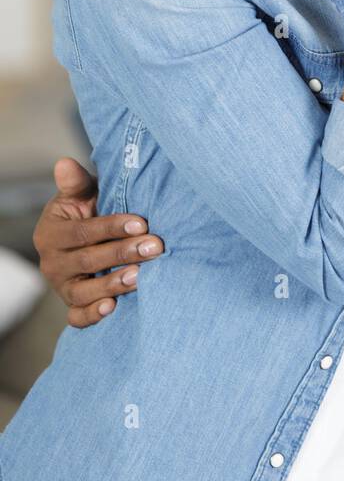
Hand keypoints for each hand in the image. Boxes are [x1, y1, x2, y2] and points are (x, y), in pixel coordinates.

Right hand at [33, 156, 164, 327]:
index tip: (141, 223)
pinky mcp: (72, 306)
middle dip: (124, 253)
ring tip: (140, 277)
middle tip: (155, 247)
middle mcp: (52, 263)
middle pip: (89, 260)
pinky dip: (93, 315)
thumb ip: (75, 183)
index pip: (83, 232)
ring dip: (114, 285)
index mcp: (51, 233)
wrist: (88, 236)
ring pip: (84, 291)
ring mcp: (62, 287)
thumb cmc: (88, 210)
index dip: (111, 227)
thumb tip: (65, 163)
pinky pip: (78, 317)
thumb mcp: (80, 194)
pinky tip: (113, 308)